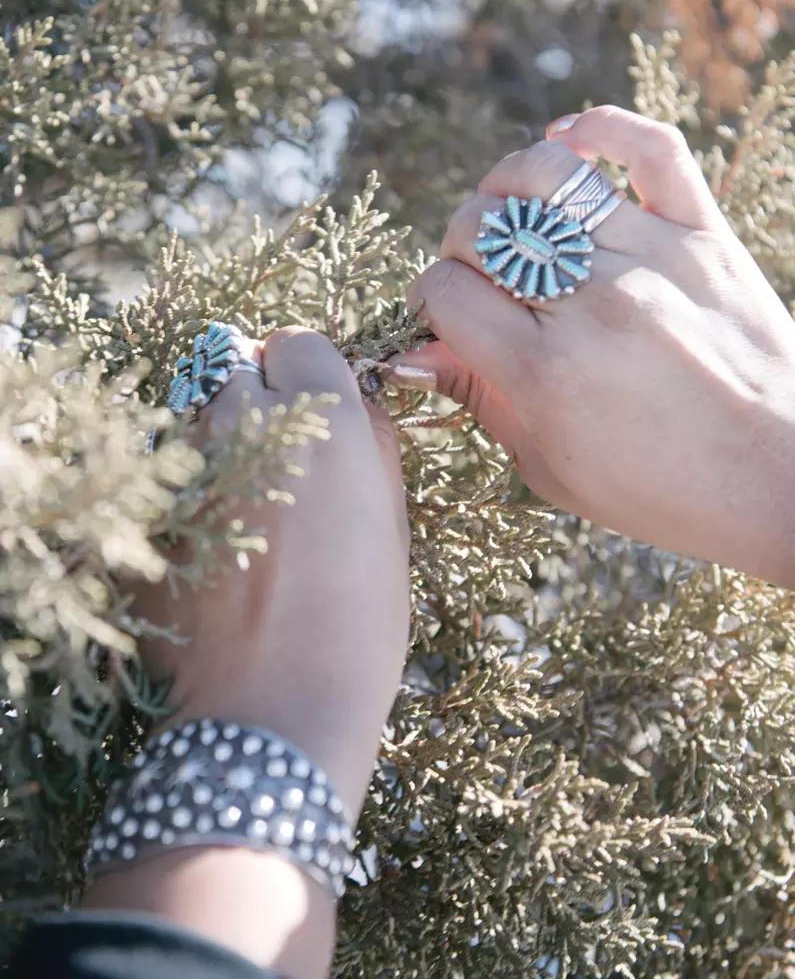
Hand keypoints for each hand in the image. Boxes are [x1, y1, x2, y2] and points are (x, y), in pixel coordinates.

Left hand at [83, 328, 411, 978]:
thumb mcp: (393, 524)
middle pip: (231, 361)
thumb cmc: (358, 623)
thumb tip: (360, 406)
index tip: (321, 407)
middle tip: (283, 448)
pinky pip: (166, 477)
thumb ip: (373, 446)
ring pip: (193, 416)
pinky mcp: (142, 514)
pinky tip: (217, 549)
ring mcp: (182, 470)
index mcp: (320, 419)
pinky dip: (187, 494)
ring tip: (250, 504)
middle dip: (254, 390)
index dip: (310, 371)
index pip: (299, 341)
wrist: (276, 712)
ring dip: (218, 438)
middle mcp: (241, 425)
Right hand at [390, 107, 794, 587]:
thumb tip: (416, 348)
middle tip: (485, 276)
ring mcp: (655, 260)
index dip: (432, 300)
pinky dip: (601, 126)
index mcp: (546, 374)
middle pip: (482, 229)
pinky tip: (570, 142)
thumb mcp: (557, 471)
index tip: (450, 314)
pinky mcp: (707, 236)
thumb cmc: (670, 493)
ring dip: (507, 184)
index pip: (446, 292)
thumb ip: (484, 402)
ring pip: (547, 175)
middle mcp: (595, 306)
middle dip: (462, 247)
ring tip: (513, 213)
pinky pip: (652, 146)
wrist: (791, 481)